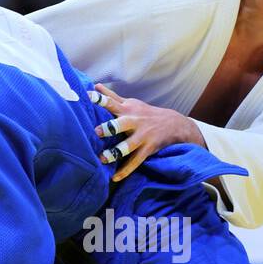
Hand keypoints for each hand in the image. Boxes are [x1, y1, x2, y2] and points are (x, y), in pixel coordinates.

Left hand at [90, 83, 204, 180]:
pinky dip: (125, 171)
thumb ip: (112, 96)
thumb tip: (95, 85)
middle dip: (110, 127)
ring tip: (103, 159)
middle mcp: (134, 122)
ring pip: (128, 146)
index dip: (101, 99)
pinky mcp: (147, 149)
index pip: (112, 102)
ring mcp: (141, 136)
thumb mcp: (131, 103)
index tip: (88, 95)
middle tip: (97, 131)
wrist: (174, 124)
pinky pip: (135, 162)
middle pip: (121, 124)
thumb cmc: (145, 113)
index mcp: (127, 109)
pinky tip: (115, 177)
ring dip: (116, 152)